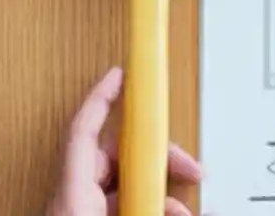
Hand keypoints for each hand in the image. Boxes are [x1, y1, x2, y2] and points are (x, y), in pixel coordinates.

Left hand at [48, 67, 203, 215]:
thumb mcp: (128, 215)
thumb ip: (160, 209)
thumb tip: (203, 208)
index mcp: (71, 196)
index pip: (84, 131)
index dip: (102, 97)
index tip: (120, 73)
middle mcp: (71, 199)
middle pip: (113, 153)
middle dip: (153, 153)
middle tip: (184, 164)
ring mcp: (78, 211)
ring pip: (118, 179)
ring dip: (153, 182)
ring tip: (180, 201)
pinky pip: (114, 201)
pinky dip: (142, 200)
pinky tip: (165, 212)